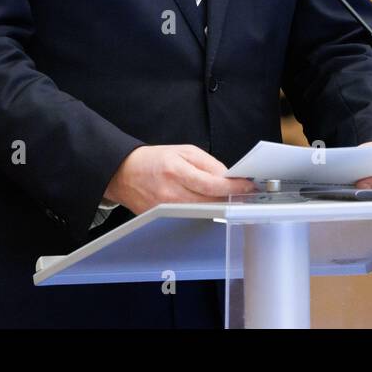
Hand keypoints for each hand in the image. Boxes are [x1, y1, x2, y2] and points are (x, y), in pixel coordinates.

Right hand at [104, 145, 257, 214]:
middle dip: (229, 197)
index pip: (212, 184)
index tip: (247, 186)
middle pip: (210, 202)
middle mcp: (171, 193)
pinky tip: (206, 204)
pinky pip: (190, 218)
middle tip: (242, 193)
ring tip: (225, 197)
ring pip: (203, 212)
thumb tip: (228, 177)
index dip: (234, 187)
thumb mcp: (183, 151)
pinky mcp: (163, 220)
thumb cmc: (153, 160)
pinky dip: (202, 211)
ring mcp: (166, 210)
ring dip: (217, 205)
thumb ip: (209, 164)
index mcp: (176, 171)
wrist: (124, 173)